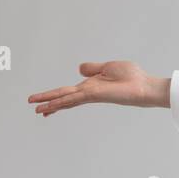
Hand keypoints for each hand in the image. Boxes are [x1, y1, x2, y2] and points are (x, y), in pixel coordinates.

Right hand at [27, 61, 170, 115]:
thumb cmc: (133, 77)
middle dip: (48, 102)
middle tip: (34, 108)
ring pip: (65, 99)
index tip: (45, 102)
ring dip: (51, 104)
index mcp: (91, 85)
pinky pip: (73, 98)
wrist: (144, 86)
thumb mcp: (109, 67)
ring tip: (37, 110)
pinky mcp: (93, 95)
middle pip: (64, 97)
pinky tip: (51, 106)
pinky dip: (61, 102)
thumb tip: (80, 69)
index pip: (69, 92)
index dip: (56, 96)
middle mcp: (88, 92)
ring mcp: (90, 94)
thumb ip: (93, 68)